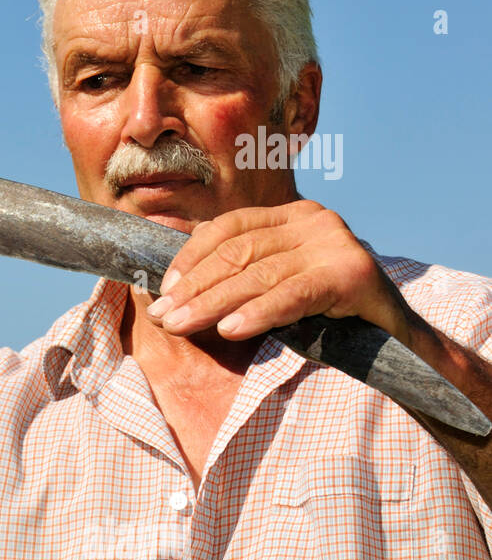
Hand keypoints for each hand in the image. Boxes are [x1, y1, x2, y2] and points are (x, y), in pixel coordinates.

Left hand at [145, 199, 414, 343]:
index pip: (228, 227)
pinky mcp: (353, 273)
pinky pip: (294, 294)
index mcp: (291, 216)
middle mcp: (313, 220)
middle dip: (194, 287)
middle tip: (163, 317)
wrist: (397, 343)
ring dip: (213, 304)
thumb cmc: (325, 317)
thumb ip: (237, 277)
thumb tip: (171, 287)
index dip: (191, 257)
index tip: (163, 290)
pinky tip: (231, 329)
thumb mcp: (275, 287)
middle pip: (238, 252)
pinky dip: (259, 313)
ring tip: (181, 326)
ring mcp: (335, 243)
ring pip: (259, 274)